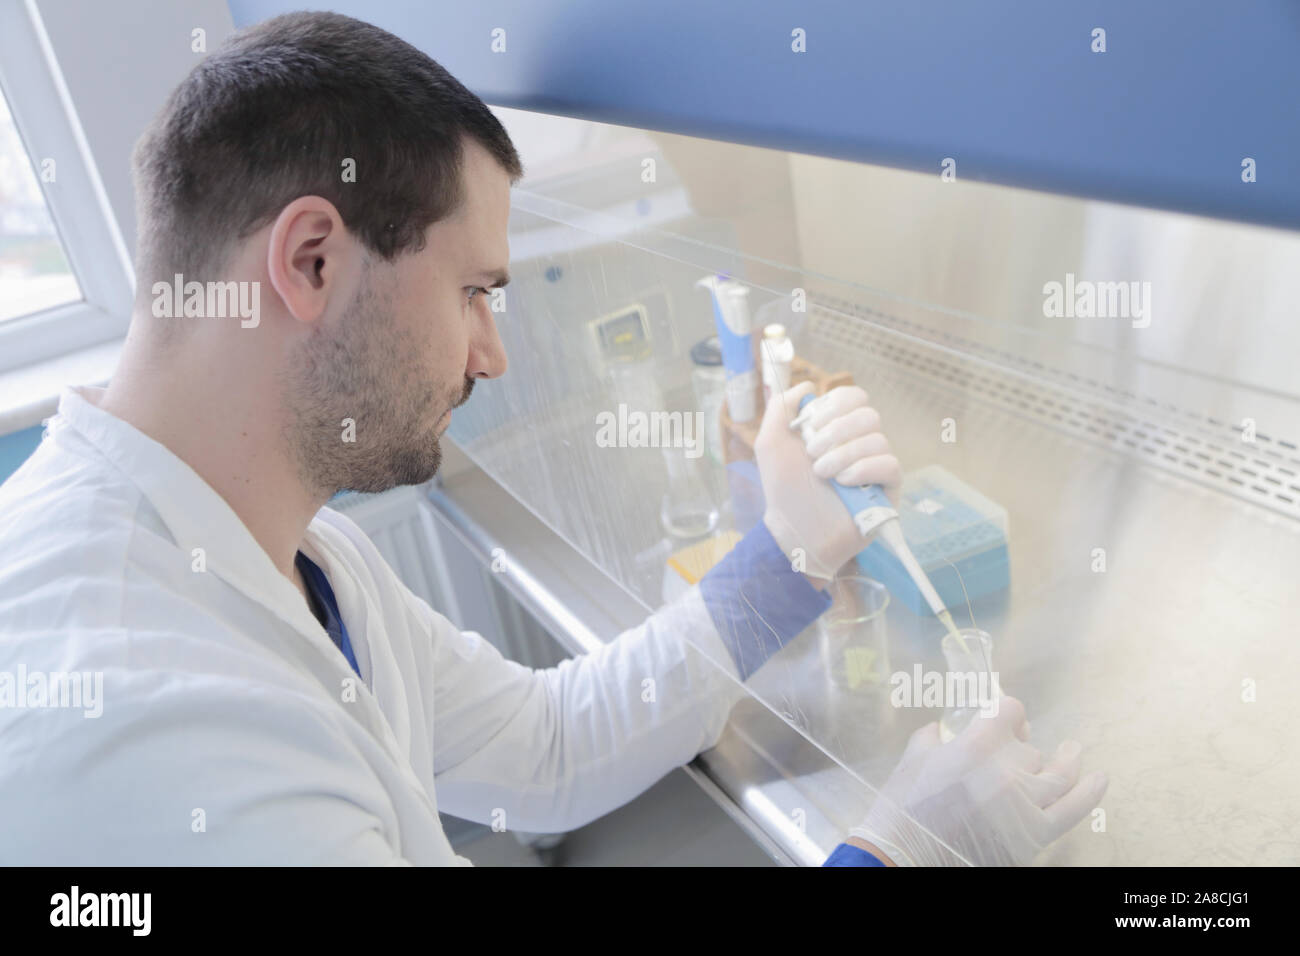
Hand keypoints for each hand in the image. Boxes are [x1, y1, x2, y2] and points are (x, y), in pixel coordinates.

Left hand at [755, 381, 900, 583]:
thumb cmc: (784, 489)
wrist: (793, 530)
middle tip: (813, 453)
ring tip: (823, 474)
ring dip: (843, 454)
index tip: (810, 425)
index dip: (834, 405)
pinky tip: (844, 483)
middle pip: (868, 413)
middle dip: (836, 431)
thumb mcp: (771, 442)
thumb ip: (782, 407)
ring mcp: (876, 465)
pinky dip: (863, 469)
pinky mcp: (888, 488)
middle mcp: (860, 443)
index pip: (853, 397)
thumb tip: (807, 385)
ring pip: (877, 438)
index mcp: (837, 429)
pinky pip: (890, 463)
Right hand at [849, 697, 1108, 865]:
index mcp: (977, 744)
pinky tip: (1099, 778)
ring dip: (1067, 760)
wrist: (906, 855)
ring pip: (1058, 773)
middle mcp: (1007, 768)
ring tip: (1072, 752)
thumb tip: (941, 731)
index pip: (1010, 711)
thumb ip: (932, 738)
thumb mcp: (912, 760)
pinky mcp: (1035, 832)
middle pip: (1028, 746)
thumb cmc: (904, 809)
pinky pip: (1073, 809)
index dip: (1008, 712)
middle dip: (1021, 744)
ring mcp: (1025, 801)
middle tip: (1015, 748)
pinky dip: (1090, 793)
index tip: (1004, 717)